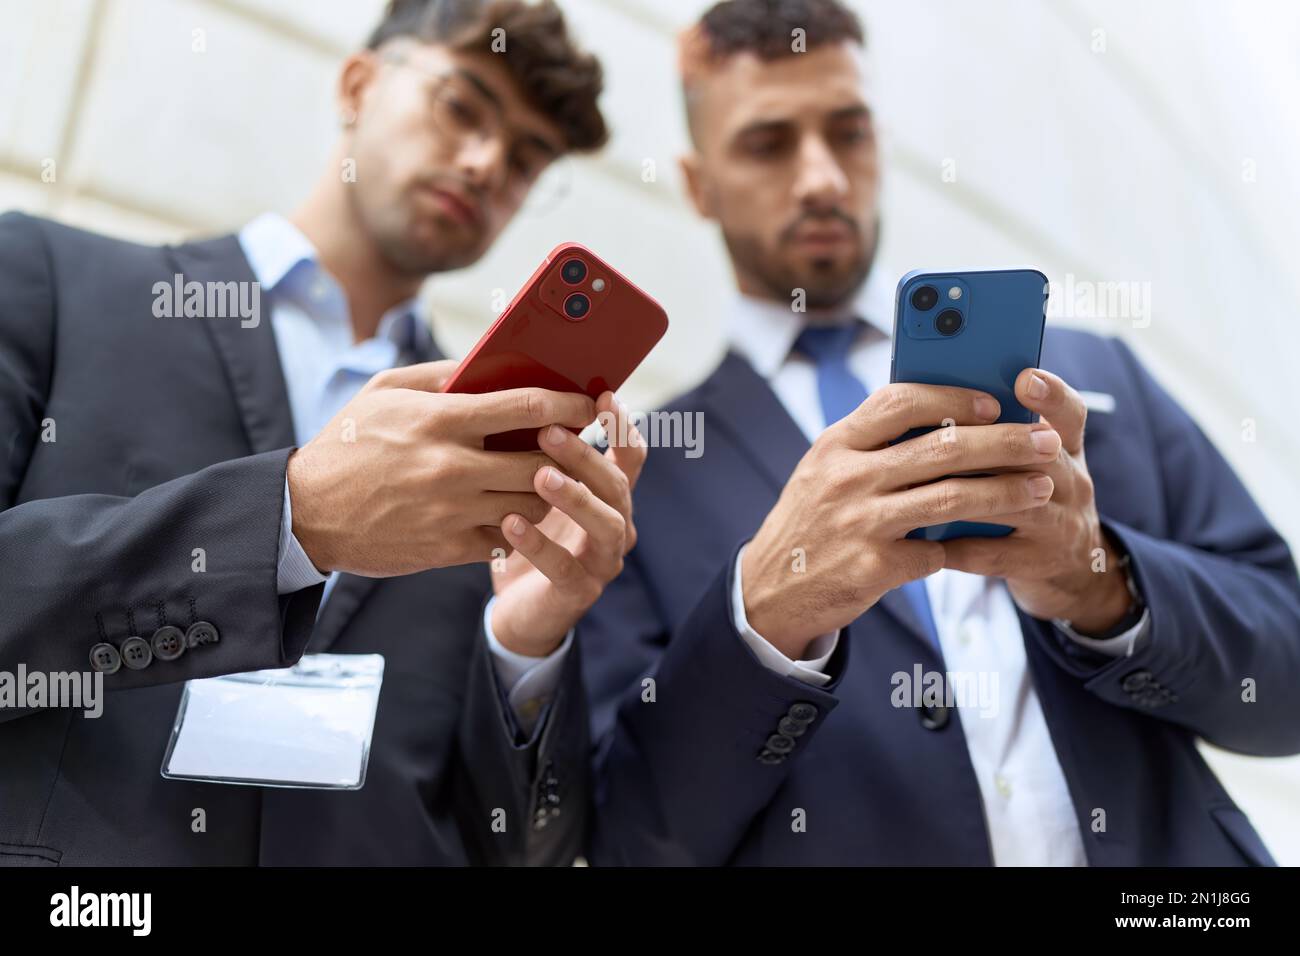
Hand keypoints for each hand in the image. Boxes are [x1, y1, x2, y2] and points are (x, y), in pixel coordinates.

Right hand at [286, 360, 596, 575]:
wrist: (305, 513)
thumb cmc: (349, 444)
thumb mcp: (385, 391)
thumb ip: (440, 373)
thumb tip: (491, 363)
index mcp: (440, 420)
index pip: (527, 408)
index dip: (569, 404)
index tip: (588, 403)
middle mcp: (452, 466)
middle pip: (542, 461)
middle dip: (571, 452)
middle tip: (582, 445)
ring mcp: (452, 511)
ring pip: (533, 503)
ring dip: (551, 490)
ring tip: (554, 477)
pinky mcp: (447, 548)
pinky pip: (507, 537)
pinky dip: (520, 523)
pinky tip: (519, 509)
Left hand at [488, 393, 645, 656]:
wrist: (518, 608)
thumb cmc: (526, 534)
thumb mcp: (534, 491)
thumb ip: (539, 453)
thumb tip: (520, 395)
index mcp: (610, 497)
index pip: (632, 456)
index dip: (622, 426)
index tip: (603, 396)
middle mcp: (617, 526)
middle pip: (618, 486)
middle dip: (586, 456)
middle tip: (550, 432)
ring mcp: (603, 561)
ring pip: (606, 525)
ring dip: (575, 497)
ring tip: (539, 476)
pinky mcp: (578, 593)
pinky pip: (564, 568)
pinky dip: (539, 545)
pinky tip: (511, 523)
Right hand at [742, 383, 1059, 658]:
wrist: (771, 589)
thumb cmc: (811, 521)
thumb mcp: (825, 469)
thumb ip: (872, 444)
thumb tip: (948, 416)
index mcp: (836, 444)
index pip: (901, 401)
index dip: (954, 397)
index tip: (995, 402)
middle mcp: (847, 478)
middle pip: (942, 447)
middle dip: (1005, 442)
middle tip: (1045, 442)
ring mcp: (860, 523)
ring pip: (952, 498)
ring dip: (1006, 492)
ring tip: (1042, 487)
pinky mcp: (873, 567)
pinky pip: (938, 553)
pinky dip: (967, 547)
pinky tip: (992, 542)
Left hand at [941, 368, 1130, 633]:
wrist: (1070, 569)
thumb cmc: (1027, 497)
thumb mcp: (1027, 462)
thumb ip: (995, 435)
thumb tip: (934, 400)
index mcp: (1065, 447)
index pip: (1069, 413)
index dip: (1050, 394)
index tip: (1025, 378)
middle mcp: (1071, 482)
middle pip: (1038, 455)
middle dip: (991, 444)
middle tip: (945, 436)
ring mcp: (1059, 525)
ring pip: (1014, 503)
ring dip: (965, 494)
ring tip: (921, 487)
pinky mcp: (1038, 563)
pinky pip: (991, 553)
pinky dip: (954, 545)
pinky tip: (920, 537)